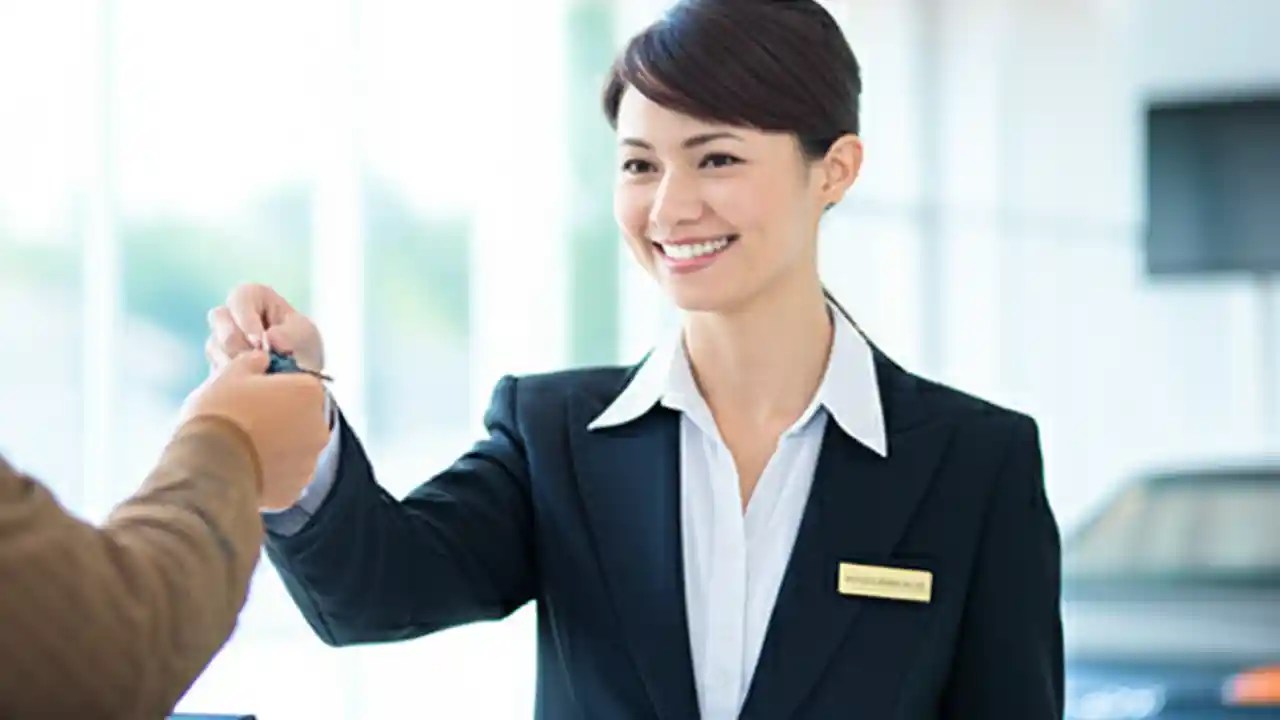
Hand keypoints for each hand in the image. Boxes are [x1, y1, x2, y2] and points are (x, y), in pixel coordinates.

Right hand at [180, 351, 329, 509]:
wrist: (208, 464)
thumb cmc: (220, 412)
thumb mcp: (231, 373)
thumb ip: (253, 361)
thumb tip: (261, 359)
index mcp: (310, 392)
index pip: (299, 384)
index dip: (275, 388)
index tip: (252, 394)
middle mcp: (319, 427)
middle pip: (300, 418)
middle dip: (279, 418)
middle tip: (245, 421)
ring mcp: (309, 462)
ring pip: (293, 449)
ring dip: (275, 447)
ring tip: (240, 448)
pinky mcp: (295, 489)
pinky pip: (283, 477)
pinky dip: (269, 473)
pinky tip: (244, 469)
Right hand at [206, 283, 323, 372]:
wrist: (298, 380)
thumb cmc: (302, 347)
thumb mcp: (305, 336)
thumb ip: (290, 334)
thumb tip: (271, 338)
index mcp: (254, 297)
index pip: (240, 297)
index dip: (246, 319)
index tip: (259, 342)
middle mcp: (232, 313)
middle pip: (219, 318)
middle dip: (238, 343)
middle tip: (258, 361)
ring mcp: (220, 337)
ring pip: (214, 345)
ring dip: (235, 362)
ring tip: (260, 374)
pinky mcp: (216, 360)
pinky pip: (214, 366)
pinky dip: (231, 377)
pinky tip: (251, 385)